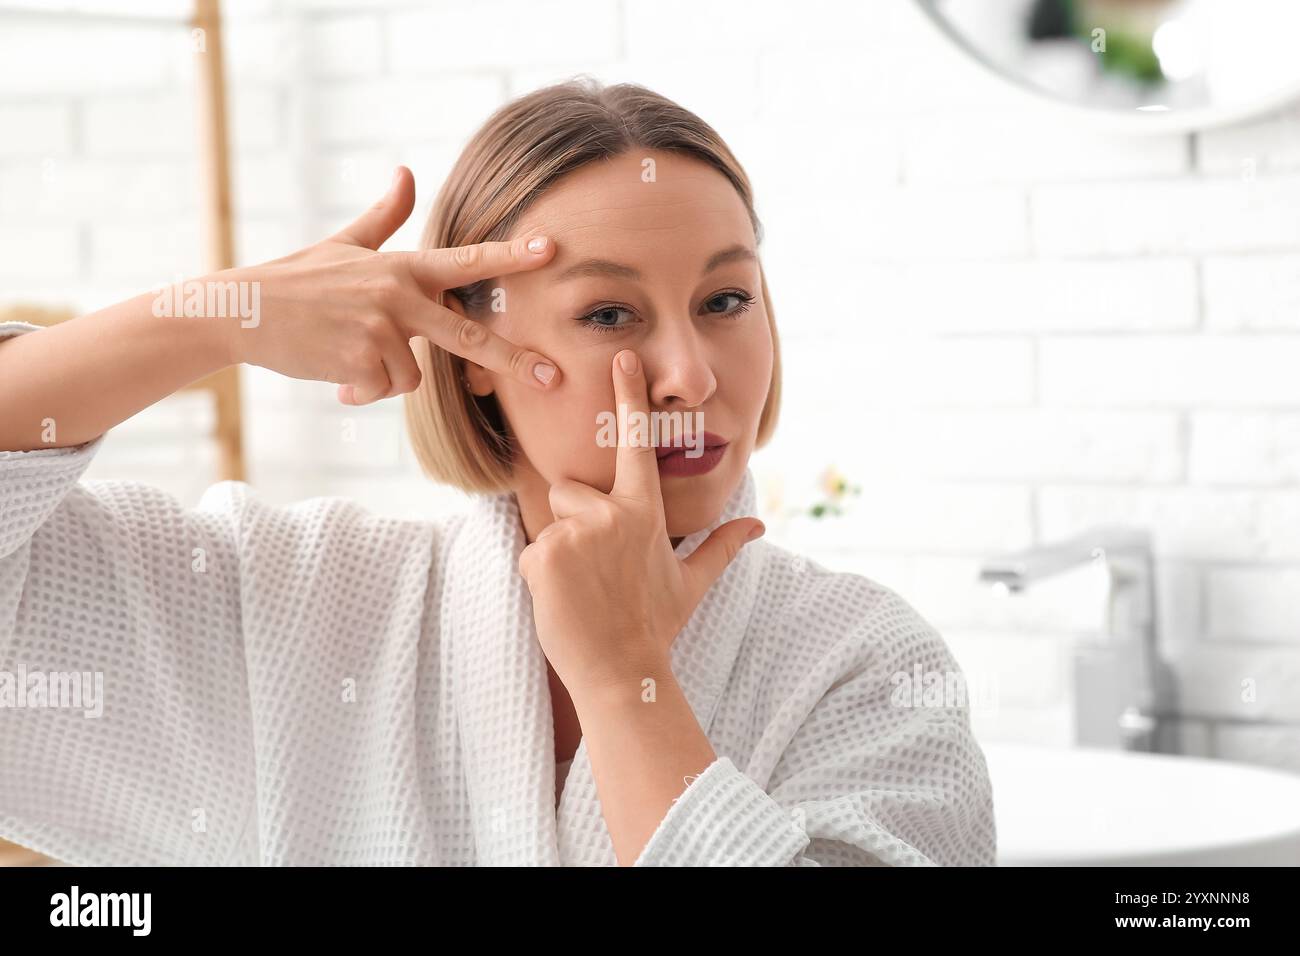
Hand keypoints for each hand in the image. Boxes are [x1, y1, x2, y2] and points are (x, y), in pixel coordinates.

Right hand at [220, 166, 561, 404]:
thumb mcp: (343, 243)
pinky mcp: (361, 359)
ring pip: (413, 376)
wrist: (241, 311)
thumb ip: (383, 216)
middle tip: (553, 378)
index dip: (510, 255)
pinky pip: (383, 389)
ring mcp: (381, 328)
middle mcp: (398, 294)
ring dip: (383, 375)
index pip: (466, 260)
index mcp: (401, 266)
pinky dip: (362, 390)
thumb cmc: (297, 280)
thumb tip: (406, 173)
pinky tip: (336, 372)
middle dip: (515, 359)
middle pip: (468, 334)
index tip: (550, 250)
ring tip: (347, 355)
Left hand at [516, 348, 764, 699]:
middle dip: (577, 522)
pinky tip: (564, 600)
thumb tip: (758, 528)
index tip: (622, 358)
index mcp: (645, 513)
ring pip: (552, 522)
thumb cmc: (655, 625)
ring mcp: (576, 533)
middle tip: (596, 570)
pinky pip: (532, 551)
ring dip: (560, 551)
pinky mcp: (544, 555)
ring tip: (583, 589)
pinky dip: (542, 576)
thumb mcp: (690, 583)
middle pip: (572, 490)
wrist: (623, 672)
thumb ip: (721, 547)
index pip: (635, 444)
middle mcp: (611, 514)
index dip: (629, 398)